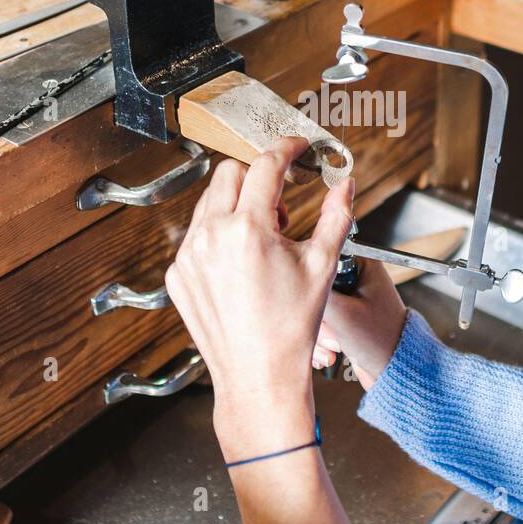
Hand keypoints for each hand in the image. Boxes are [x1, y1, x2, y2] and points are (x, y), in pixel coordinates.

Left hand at [164, 136, 354, 461]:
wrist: (259, 375)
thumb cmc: (292, 327)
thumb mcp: (323, 265)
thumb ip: (336, 214)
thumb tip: (345, 183)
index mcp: (249, 229)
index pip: (265, 165)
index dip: (285, 149)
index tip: (295, 147)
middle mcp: (211, 236)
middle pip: (230, 173)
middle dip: (257, 177)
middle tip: (280, 205)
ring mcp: (188, 255)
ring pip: (209, 203)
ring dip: (236, 205)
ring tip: (263, 240)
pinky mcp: (177, 274)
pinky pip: (196, 235)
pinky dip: (218, 235)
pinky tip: (241, 264)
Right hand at [313, 257, 408, 388]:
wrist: (395, 371)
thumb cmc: (381, 341)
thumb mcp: (341, 312)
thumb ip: (314, 292)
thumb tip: (290, 280)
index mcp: (362, 264)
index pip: (320, 260)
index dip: (313, 284)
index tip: (318, 304)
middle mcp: (356, 277)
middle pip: (315, 287)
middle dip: (318, 316)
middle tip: (332, 330)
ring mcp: (350, 297)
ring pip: (314, 307)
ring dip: (319, 331)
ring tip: (334, 345)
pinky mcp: (344, 315)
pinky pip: (319, 321)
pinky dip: (320, 338)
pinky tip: (329, 351)